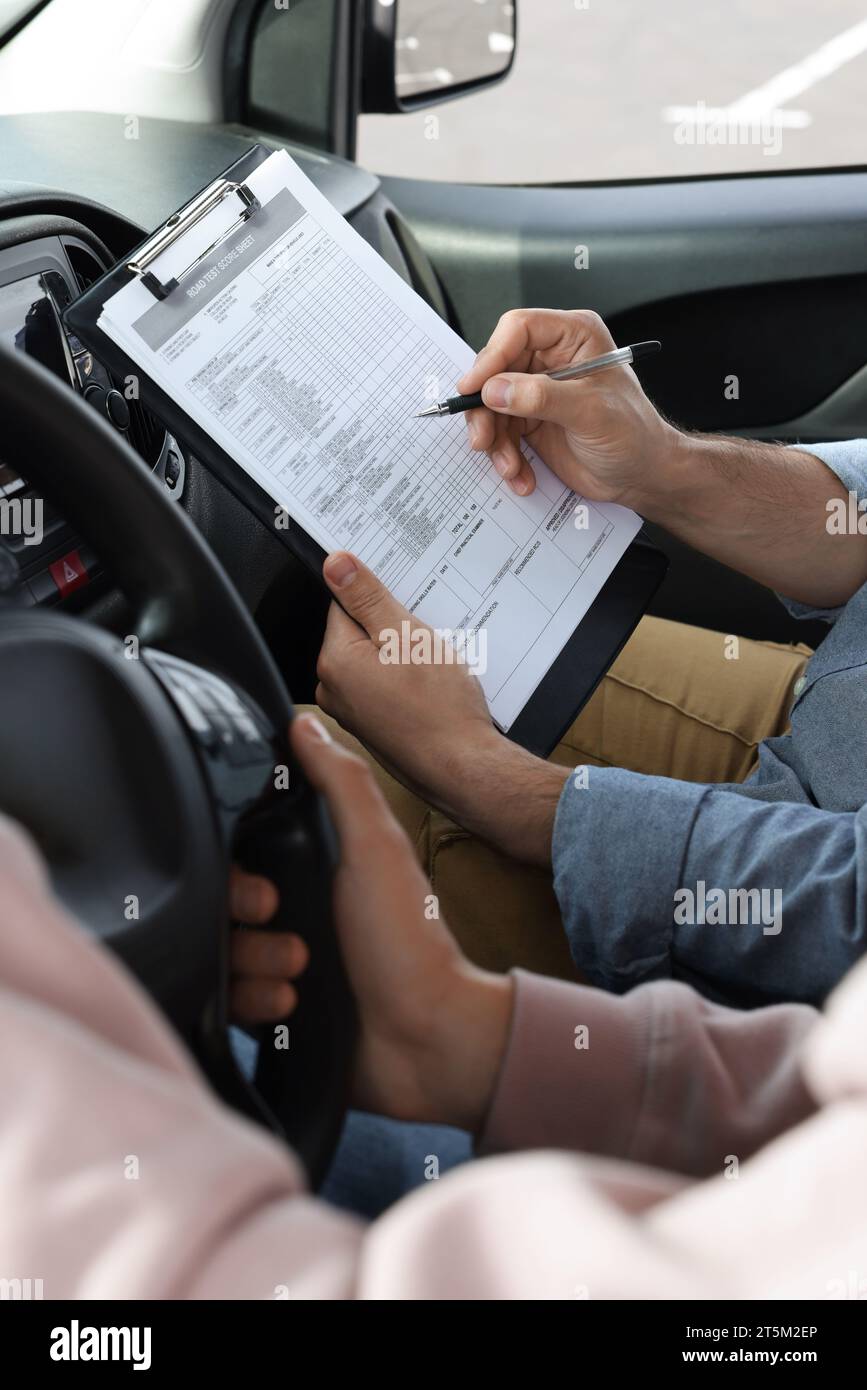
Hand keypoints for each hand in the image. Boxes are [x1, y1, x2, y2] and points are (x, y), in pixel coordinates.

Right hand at [235, 713, 514, 1132]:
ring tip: (297, 972)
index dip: (235, 867)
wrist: (425, 1042)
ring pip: (222, 955)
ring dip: (253, 964)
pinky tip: (290, 1006)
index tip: (261, 885)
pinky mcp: (275, 1013)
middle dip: (244, 920)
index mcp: (315, 869)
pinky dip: (255, 1005)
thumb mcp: (376, 850)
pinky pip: (230, 1002)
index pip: (241, 854)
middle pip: (223, 905)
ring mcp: (283, 964)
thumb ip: (343, 784)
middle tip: (279, 922)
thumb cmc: (409, 942)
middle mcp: (295, 912)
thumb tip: (306, 724)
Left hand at [316, 551, 567, 863]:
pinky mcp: (374, 725)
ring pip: (376, 660)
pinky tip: (431, 686)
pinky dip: (406, 679)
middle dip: (393, 627)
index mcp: (335, 661)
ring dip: (403, 654)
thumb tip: (335, 564)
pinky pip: (385, 686)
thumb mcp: (408, 636)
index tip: (403, 602)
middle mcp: (334, 689)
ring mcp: (353, 711)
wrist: (463, 769)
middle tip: (425, 636)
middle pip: (359, 633)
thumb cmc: (440, 710)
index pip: (344, 605)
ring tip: (432, 664)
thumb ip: (367, 598)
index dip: (377, 597)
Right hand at [457, 307, 678, 511]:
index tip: (475, 387)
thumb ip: (542, 397)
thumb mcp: (590, 412)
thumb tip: (496, 389)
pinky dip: (505, 456)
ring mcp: (537, 389)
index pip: (518, 329)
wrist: (641, 475)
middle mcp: (551, 358)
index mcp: (573, 337)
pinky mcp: (530, 419)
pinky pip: (501, 432)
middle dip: (486, 409)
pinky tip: (520, 474)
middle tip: (484, 439)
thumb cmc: (634, 435)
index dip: (492, 356)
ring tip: (510, 467)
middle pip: (496, 369)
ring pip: (492, 405)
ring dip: (495, 441)